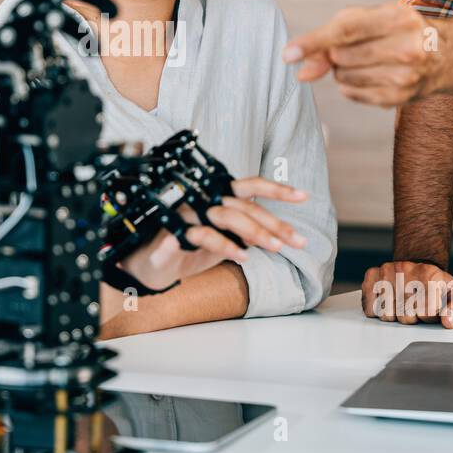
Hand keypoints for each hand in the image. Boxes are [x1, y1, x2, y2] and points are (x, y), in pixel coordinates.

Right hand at [117, 176, 308, 291]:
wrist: (149, 266)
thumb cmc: (186, 248)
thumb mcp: (221, 241)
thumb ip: (244, 233)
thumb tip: (276, 234)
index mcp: (216, 198)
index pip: (250, 186)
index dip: (277, 188)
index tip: (304, 195)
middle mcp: (204, 201)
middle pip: (245, 206)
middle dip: (274, 223)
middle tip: (297, 240)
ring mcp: (189, 215)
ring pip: (228, 216)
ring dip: (255, 232)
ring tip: (275, 248)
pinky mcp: (175, 233)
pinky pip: (203, 235)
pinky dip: (225, 246)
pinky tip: (242, 257)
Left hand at [282, 3, 443, 106]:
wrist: (449, 55)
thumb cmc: (402, 29)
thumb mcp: (375, 17)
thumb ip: (333, 34)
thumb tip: (300, 69)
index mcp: (399, 18)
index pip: (346, 30)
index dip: (314, 41)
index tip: (288, 54)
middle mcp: (406, 48)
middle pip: (340, 55)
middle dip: (335, 51)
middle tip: (356, 45)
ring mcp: (404, 77)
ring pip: (342, 76)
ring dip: (343, 68)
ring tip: (369, 58)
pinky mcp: (399, 98)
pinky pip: (351, 93)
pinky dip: (351, 83)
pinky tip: (373, 73)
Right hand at [361, 260, 452, 327]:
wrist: (419, 267)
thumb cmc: (437, 285)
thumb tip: (448, 322)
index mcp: (430, 274)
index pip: (427, 312)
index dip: (430, 316)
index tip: (432, 308)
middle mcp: (406, 269)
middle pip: (405, 316)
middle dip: (412, 317)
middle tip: (416, 306)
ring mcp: (386, 272)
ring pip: (386, 315)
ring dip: (395, 315)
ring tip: (404, 303)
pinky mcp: (371, 276)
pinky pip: (370, 308)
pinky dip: (378, 310)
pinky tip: (389, 301)